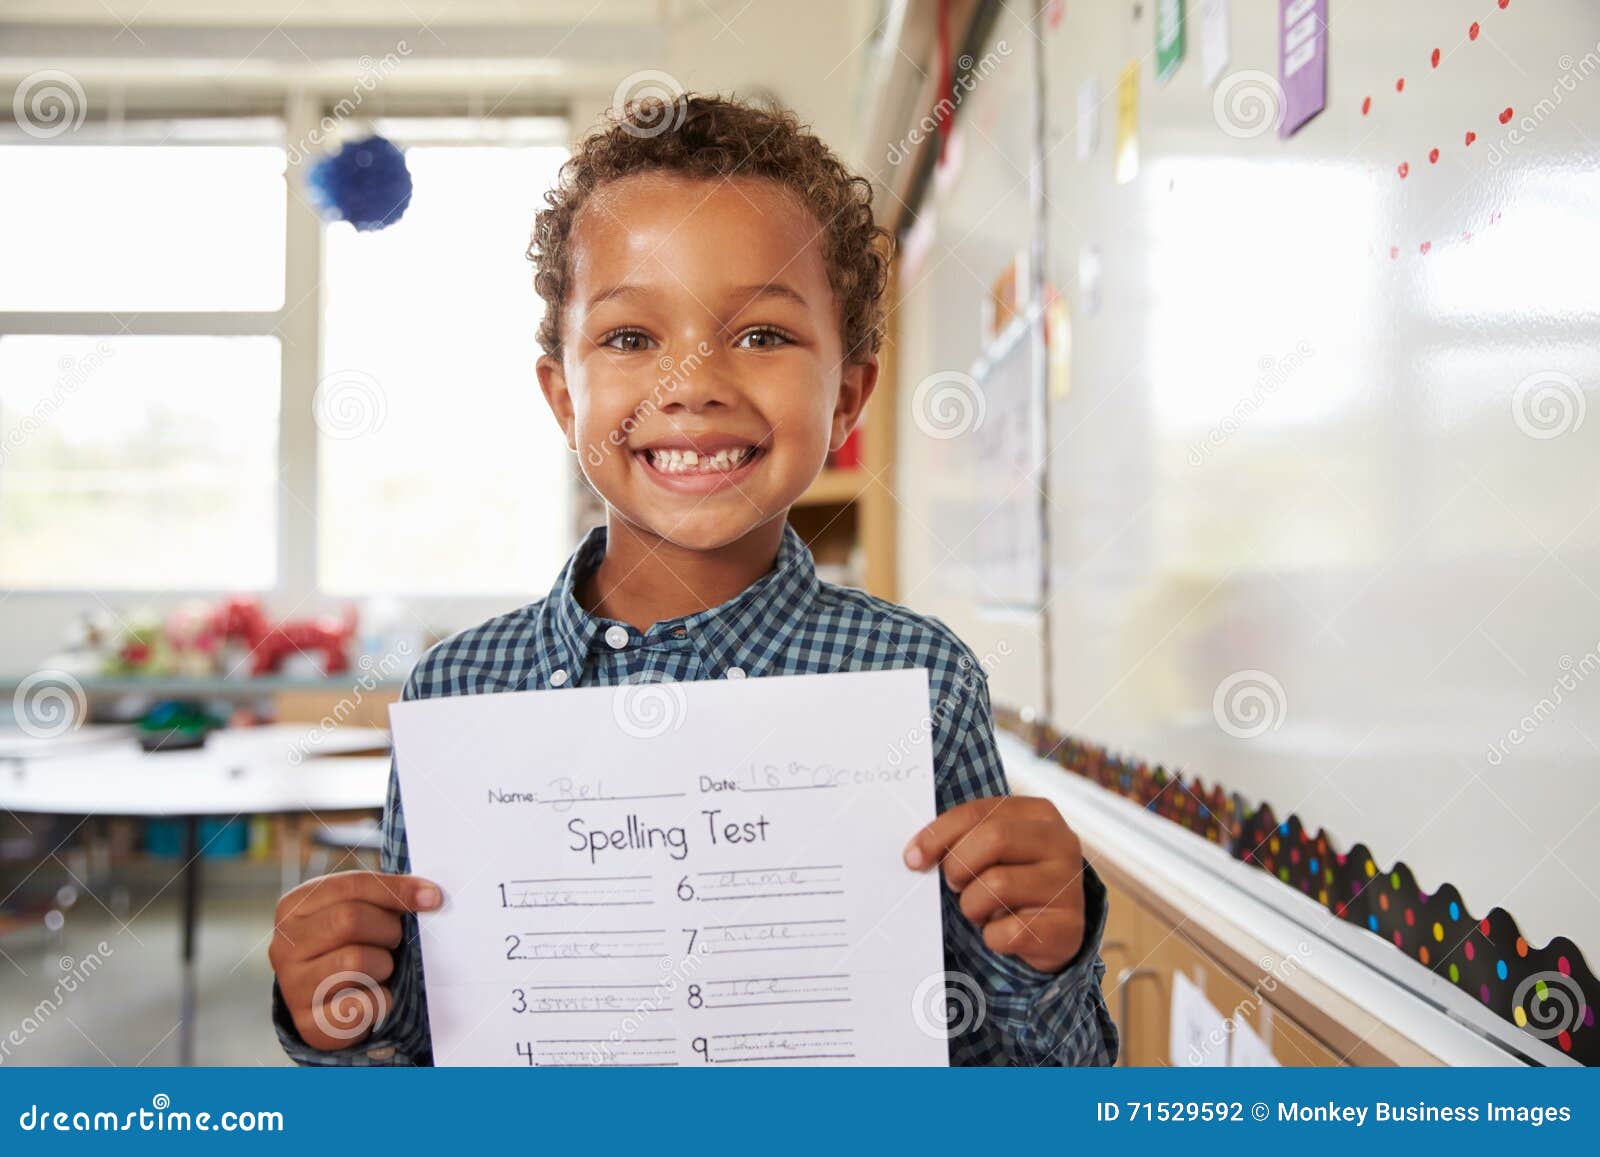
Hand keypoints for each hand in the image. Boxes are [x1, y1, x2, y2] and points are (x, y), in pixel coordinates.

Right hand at [268, 870, 440, 1051]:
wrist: (328, 1004)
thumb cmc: (351, 946)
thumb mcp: (360, 912)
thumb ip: (387, 897)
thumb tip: (430, 896)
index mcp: (296, 906)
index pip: (351, 886)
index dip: (397, 890)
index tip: (433, 897)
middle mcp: (284, 944)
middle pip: (350, 920)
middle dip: (387, 930)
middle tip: (394, 940)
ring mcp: (291, 984)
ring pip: (355, 960)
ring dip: (384, 964)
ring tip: (381, 968)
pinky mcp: (307, 1022)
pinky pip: (361, 1004)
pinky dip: (382, 999)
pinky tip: (376, 995)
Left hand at [903, 795, 1085, 972]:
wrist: (1053, 929)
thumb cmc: (1010, 879)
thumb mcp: (990, 850)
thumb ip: (961, 839)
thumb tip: (914, 856)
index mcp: (1039, 814)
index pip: (977, 812)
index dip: (937, 835)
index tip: (912, 858)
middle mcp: (1063, 843)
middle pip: (993, 839)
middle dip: (958, 866)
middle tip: (954, 884)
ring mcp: (1069, 885)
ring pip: (997, 885)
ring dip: (973, 905)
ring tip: (982, 909)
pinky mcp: (1068, 927)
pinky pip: (1009, 931)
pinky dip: (993, 937)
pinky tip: (1001, 931)